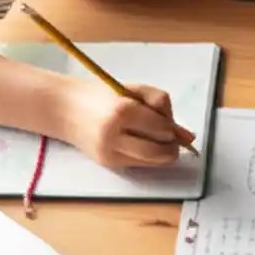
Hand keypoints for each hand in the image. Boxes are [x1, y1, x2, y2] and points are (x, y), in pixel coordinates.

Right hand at [58, 81, 194, 167]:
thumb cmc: (103, 95)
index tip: (170, 123)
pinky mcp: (107, 163)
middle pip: (160, 152)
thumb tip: (189, 136)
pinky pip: (139, 164)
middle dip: (171, 145)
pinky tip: (138, 142)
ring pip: (152, 162)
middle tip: (168, 136)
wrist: (65, 109)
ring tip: (154, 139)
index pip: (162, 128)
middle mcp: (115, 135)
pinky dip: (146, 156)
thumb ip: (161, 104)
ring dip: (161, 153)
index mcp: (122, 111)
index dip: (172, 127)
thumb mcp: (133, 89)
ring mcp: (110, 153)